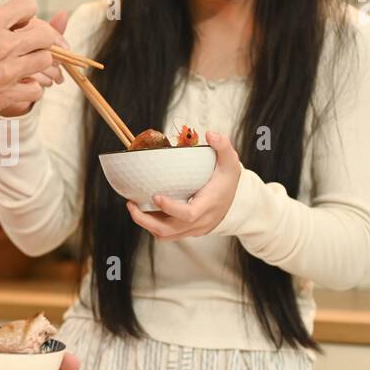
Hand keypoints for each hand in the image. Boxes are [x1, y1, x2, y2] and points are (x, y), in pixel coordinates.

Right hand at [0, 0, 61, 121]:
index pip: (27, 5)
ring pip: (45, 60)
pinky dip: (30, 86)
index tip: (18, 19)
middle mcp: (1, 45)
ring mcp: (7, 72)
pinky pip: (36, 89)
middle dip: (40, 33)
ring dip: (38, 59)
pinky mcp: (7, 95)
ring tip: (24, 61)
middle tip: (28, 40)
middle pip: (44, 33)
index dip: (25, 10)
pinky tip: (18, 83)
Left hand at [127, 130, 242, 239]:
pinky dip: (153, 226)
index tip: (155, 196)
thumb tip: (210, 134)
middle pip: (170, 230)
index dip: (170, 208)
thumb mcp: (230, 162)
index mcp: (209, 205)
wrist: (239, 204)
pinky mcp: (187, 231)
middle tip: (131, 204)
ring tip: (133, 207)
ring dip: (146, 224)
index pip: (188, 214)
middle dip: (146, 220)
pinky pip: (167, 235)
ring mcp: (193, 229)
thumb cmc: (228, 181)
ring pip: (165, 235)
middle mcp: (200, 222)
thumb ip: (223, 146)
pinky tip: (144, 211)